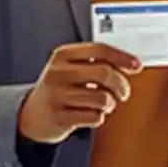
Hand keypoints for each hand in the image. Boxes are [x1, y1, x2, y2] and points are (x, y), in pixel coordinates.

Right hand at [18, 42, 143, 143]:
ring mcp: (57, 95)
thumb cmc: (59, 90)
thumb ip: (96, 63)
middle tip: (124, 92)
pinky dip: (98, 117)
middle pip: (104, 73)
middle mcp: (58, 73)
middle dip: (121, 84)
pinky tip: (90, 114)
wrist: (31, 116)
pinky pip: (94, 117)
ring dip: (109, 104)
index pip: (99, 49)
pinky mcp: (59, 117)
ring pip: (101, 98)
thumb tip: (131, 64)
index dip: (121, 57)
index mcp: (62, 55)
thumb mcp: (70, 69)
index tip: (136, 65)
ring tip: (104, 105)